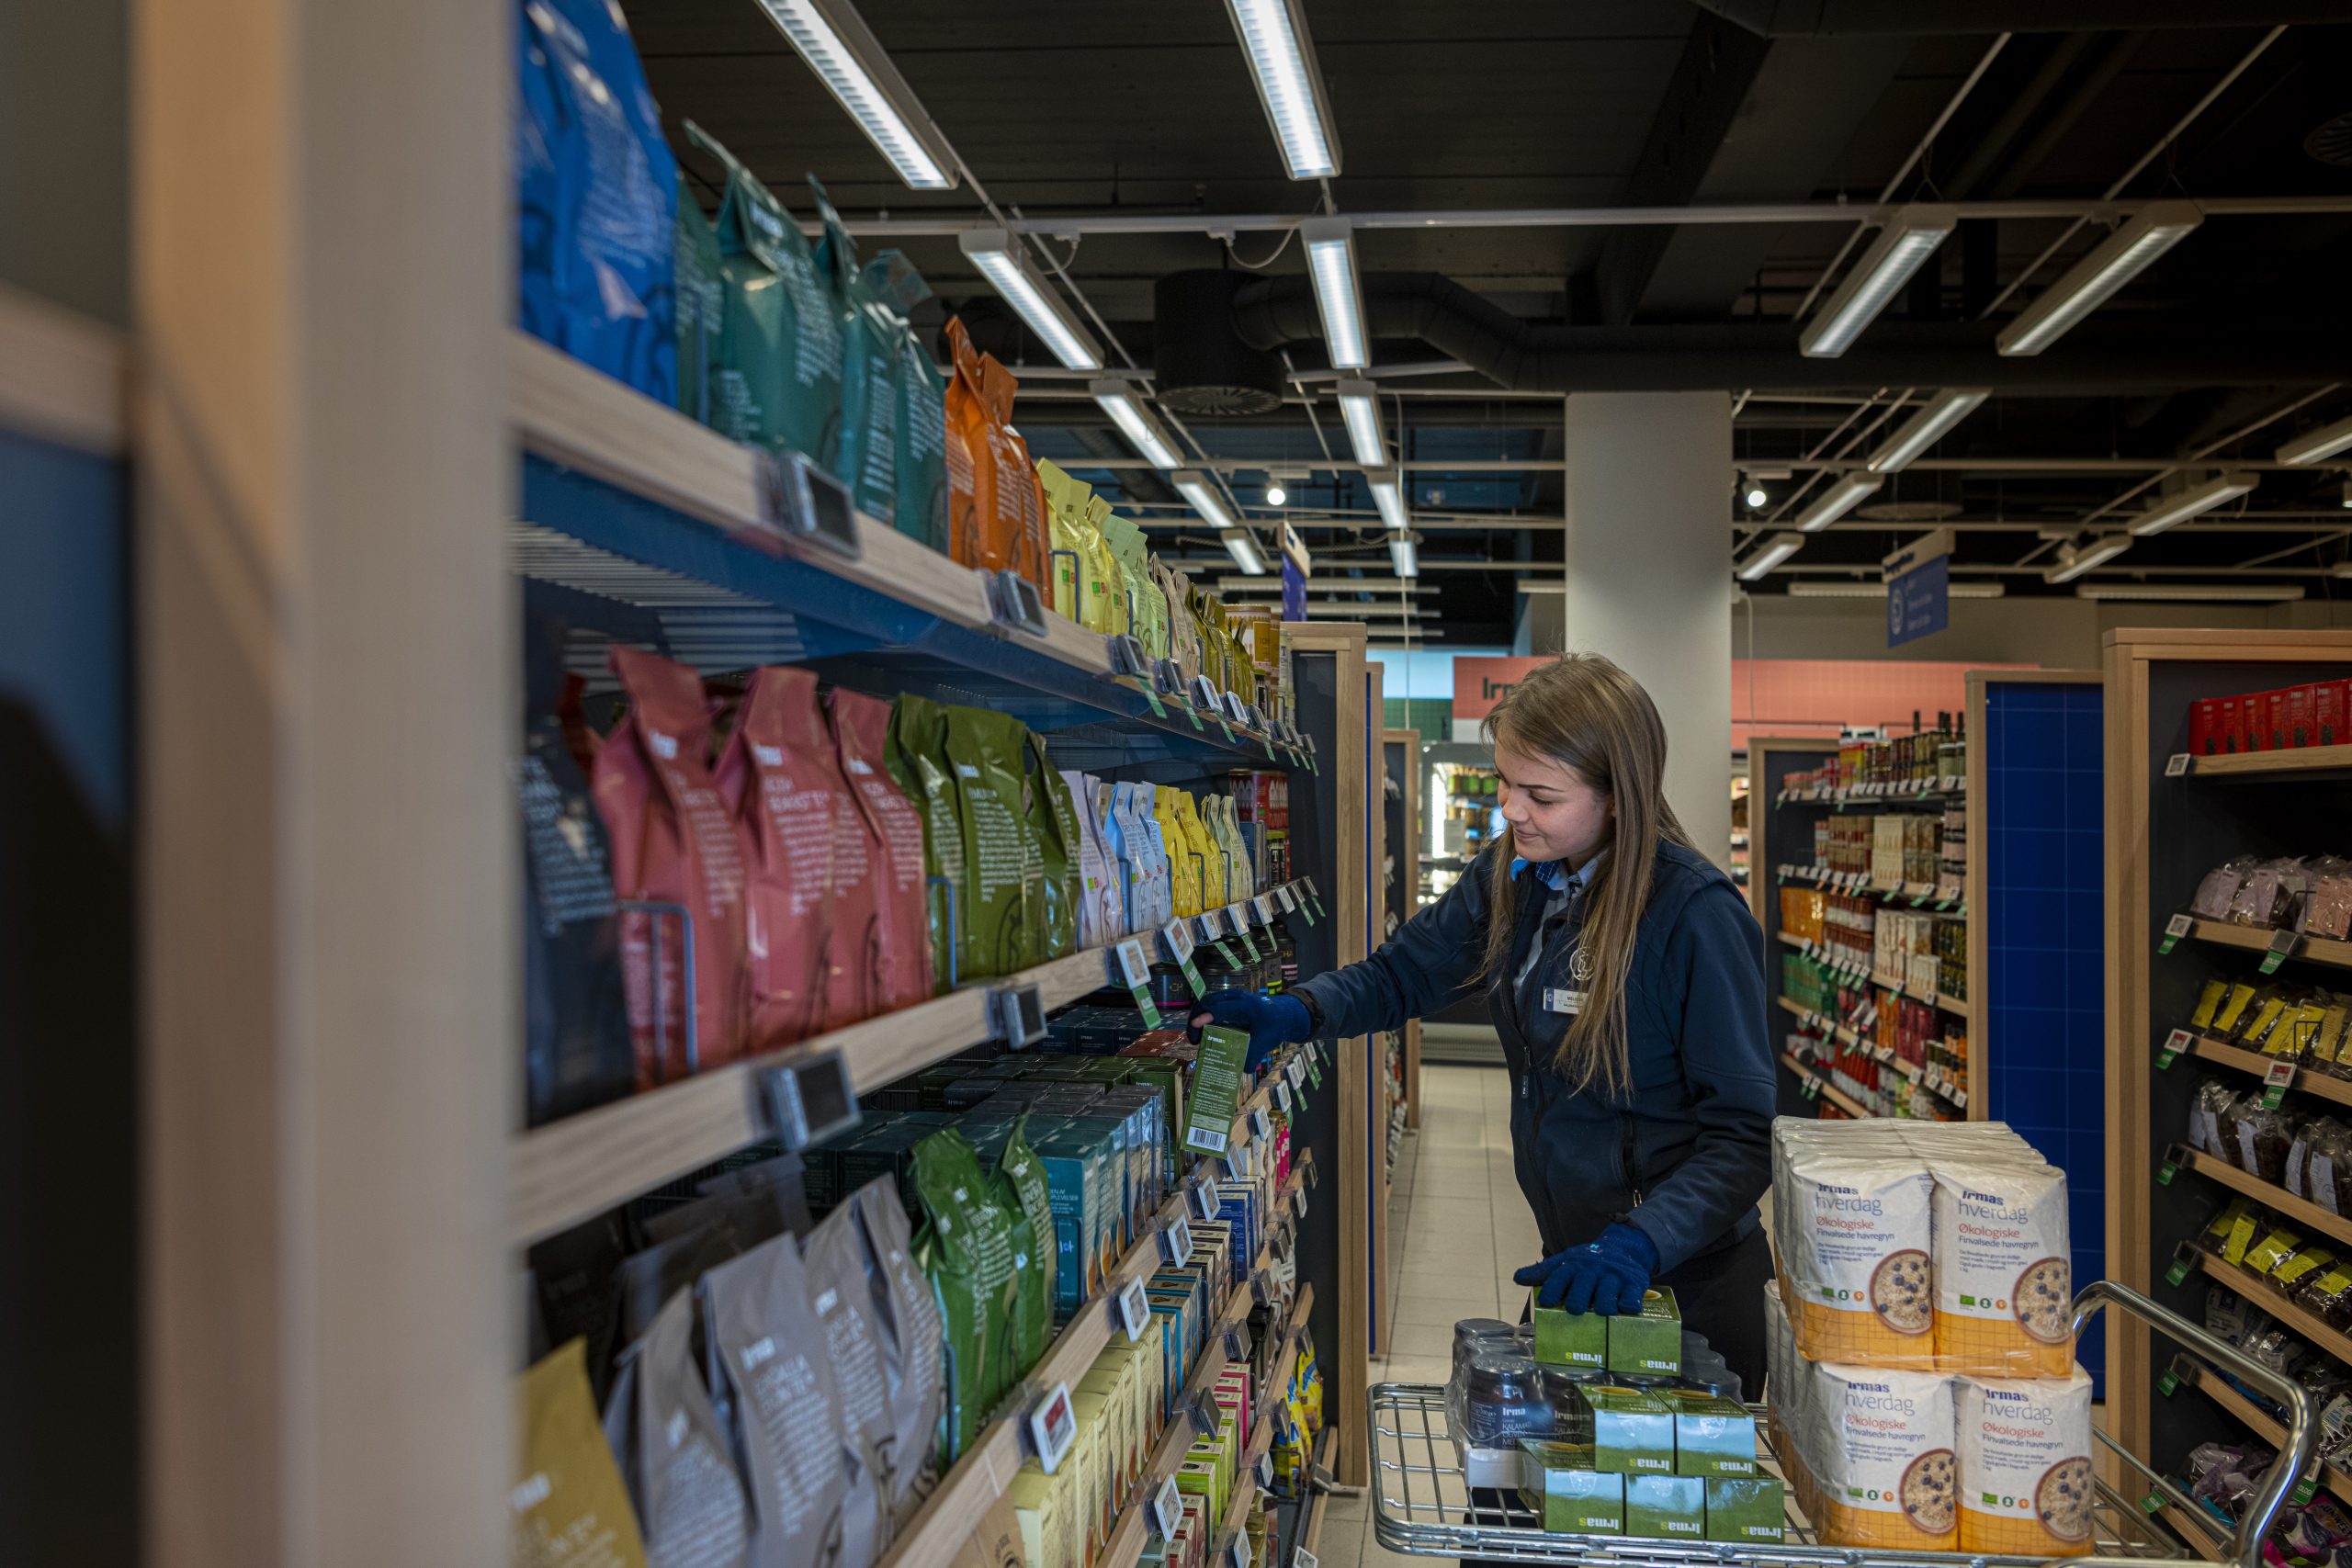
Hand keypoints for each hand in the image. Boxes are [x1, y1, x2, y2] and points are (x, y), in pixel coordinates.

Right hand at [1187, 990, 1309, 1069]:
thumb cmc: (1274, 1026)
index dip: (1206, 1017)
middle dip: (1196, 1020)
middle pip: (1208, 1002)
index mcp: (1246, 1005)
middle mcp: (1236, 997)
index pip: (1221, 1008)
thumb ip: (1254, 1054)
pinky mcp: (1228, 1000)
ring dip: (1197, 1018)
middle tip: (1194, 1040)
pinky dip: (1203, 1016)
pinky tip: (1203, 1031)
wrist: (1282, 1014)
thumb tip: (1242, 1069)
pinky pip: (1210, 1004)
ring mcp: (1231, 996)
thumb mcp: (1267, 1041)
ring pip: (1207, 1002)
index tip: (1196, 1028)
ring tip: (1196, 1037)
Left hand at [1514, 1223, 1657, 1314]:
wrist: (1623, 1247)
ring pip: (1606, 1297)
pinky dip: (1628, 1305)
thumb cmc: (1588, 1262)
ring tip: (1602, 1312)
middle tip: (1575, 1310)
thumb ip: (1542, 1272)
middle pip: (1582, 1289)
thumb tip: (1517, 1278)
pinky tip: (1624, 1309)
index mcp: (1573, 1266)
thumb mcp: (1565, 1262)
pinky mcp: (1634, 1284)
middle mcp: (1593, 1270)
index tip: (1546, 1302)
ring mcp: (1614, 1277)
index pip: (1558, 1277)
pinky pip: (1631, 1299)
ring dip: (1603, 1307)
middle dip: (1577, 1302)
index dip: (1551, 1290)